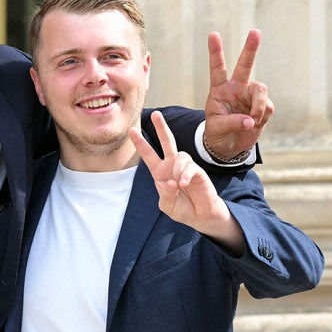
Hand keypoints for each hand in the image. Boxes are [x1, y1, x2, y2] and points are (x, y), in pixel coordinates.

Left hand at [130, 111, 242, 251]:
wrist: (200, 216)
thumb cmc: (182, 209)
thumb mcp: (167, 205)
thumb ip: (164, 194)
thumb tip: (168, 182)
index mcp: (160, 172)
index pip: (149, 154)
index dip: (141, 143)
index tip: (132, 130)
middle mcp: (172, 166)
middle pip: (167, 141)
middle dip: (161, 127)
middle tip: (156, 114)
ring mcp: (185, 167)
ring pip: (181, 156)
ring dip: (178, 170)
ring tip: (180, 185)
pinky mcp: (198, 172)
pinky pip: (191, 168)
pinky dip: (186, 176)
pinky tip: (183, 184)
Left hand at [203, 29, 273, 160]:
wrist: (229, 146)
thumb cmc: (217, 134)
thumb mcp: (217, 129)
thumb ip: (232, 122)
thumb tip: (250, 121)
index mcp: (219, 90)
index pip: (217, 68)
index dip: (216, 52)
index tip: (213, 34)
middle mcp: (236, 88)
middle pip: (245, 65)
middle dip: (250, 49)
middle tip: (255, 32)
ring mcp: (250, 96)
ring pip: (261, 90)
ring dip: (259, 105)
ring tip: (253, 120)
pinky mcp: (263, 107)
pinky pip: (268, 107)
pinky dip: (262, 117)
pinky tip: (254, 125)